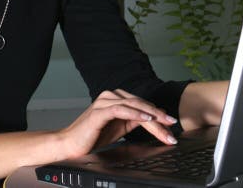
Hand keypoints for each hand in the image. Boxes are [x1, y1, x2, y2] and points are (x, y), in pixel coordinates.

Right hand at [56, 89, 177, 157]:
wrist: (70, 145)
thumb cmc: (92, 136)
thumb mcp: (119, 128)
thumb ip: (134, 120)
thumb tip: (155, 116)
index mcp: (116, 99)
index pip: (142, 104)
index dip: (158, 113)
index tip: (171, 124)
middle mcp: (111, 97)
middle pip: (140, 104)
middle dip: (159, 115)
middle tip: (172, 124)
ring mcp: (104, 102)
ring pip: (134, 105)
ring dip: (151, 115)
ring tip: (164, 123)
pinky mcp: (99, 111)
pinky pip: (121, 110)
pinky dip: (135, 113)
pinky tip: (146, 117)